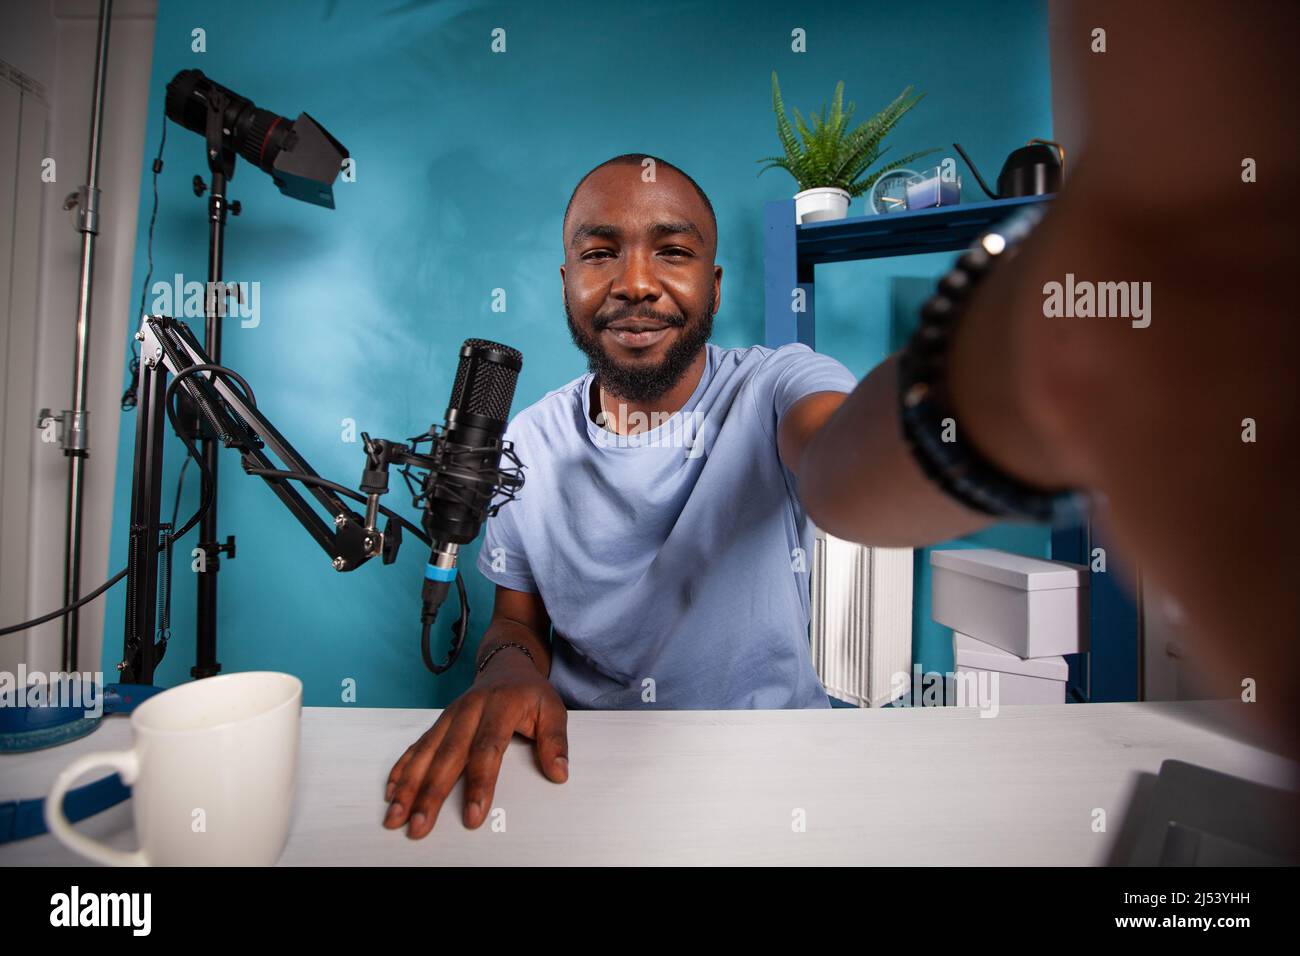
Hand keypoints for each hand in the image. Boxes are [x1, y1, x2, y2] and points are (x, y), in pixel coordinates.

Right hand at [383, 652, 568, 837]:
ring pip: (425, 753)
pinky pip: (416, 746)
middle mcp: (469, 710)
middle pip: (448, 757)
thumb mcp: (553, 709)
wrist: (507, 664)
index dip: (479, 784)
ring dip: (409, 786)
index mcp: (499, 707)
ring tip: (396, 815)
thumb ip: (555, 741)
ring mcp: (450, 716)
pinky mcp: (439, 722)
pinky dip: (402, 769)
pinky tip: (392, 790)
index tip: (473, 814)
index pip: (486, 750)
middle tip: (421, 825)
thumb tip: (558, 772)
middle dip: (431, 794)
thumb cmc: (529, 692)